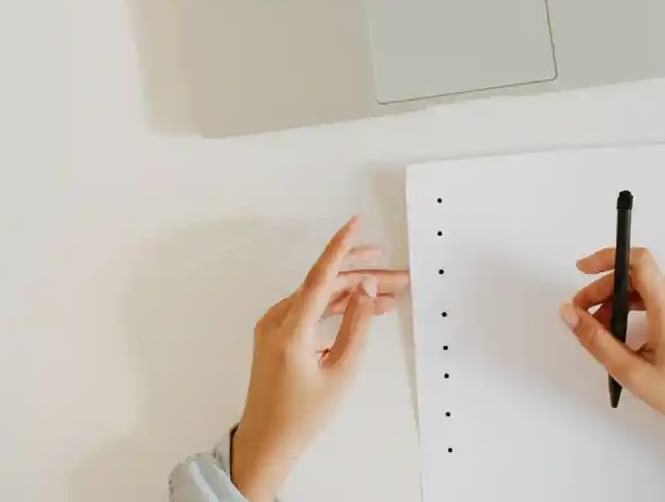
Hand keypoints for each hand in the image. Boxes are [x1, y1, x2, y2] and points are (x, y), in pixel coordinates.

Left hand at [231, 217, 408, 500]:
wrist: (267, 441)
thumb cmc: (303, 415)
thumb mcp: (341, 371)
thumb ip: (357, 326)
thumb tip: (366, 287)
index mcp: (290, 331)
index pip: (320, 277)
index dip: (341, 247)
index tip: (356, 223)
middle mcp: (276, 321)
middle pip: (325, 285)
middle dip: (363, 276)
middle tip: (398, 276)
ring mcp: (273, 327)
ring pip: (319, 296)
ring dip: (353, 292)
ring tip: (389, 293)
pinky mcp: (277, 334)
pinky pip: (309, 309)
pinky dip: (336, 307)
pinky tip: (362, 307)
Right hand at [560, 249, 664, 499]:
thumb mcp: (634, 373)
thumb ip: (598, 341)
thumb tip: (569, 314)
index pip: (638, 260)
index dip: (606, 258)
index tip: (582, 269)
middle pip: (635, 275)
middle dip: (603, 290)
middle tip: (583, 315)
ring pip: (645, 287)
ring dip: (618, 301)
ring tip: (602, 329)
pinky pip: (657, 298)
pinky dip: (635, 308)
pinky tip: (625, 333)